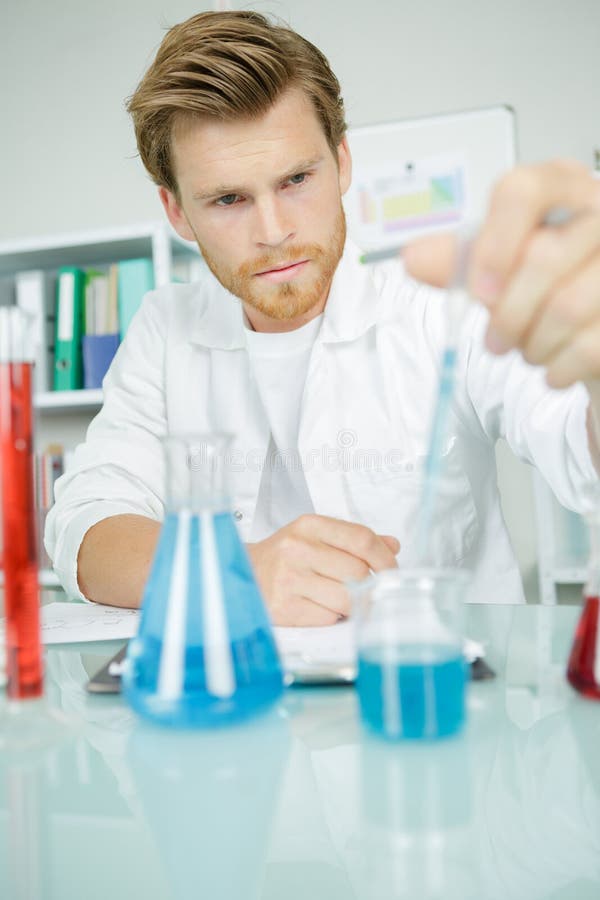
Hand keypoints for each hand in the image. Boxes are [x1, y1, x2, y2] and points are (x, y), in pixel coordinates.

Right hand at [246, 514, 399, 626]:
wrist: (242, 575)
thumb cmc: (283, 556)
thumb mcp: (314, 536)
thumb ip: (352, 540)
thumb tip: (392, 546)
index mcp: (309, 526)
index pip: (361, 539)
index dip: (385, 558)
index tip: (391, 572)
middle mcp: (297, 548)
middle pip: (357, 572)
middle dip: (367, 586)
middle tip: (365, 590)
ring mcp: (288, 579)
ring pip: (346, 598)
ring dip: (350, 604)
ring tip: (338, 599)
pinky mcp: (283, 608)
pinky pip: (328, 617)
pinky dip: (331, 616)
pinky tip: (318, 607)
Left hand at [403, 160, 599, 389]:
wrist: (595, 322)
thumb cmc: (549, 284)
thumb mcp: (503, 265)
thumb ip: (460, 261)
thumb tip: (414, 257)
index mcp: (561, 186)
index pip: (522, 191)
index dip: (493, 245)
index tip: (476, 290)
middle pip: (543, 256)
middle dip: (506, 314)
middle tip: (494, 341)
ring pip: (566, 308)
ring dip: (532, 344)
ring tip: (526, 350)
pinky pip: (588, 346)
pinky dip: (558, 368)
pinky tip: (553, 367)